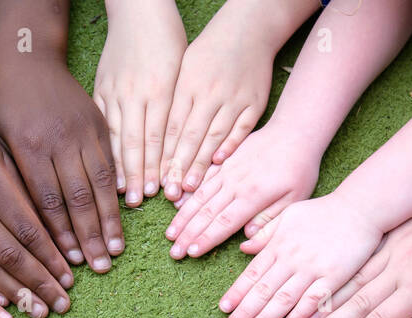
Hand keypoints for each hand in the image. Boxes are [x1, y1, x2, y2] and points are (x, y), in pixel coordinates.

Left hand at [0, 55, 122, 272]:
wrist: (25, 57)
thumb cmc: (1, 103)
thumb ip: (16, 180)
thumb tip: (33, 228)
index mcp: (28, 146)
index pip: (48, 201)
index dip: (62, 235)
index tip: (70, 262)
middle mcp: (59, 140)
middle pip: (79, 198)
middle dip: (90, 237)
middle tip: (100, 268)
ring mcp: (83, 131)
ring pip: (100, 184)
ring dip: (109, 221)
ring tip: (114, 251)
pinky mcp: (98, 124)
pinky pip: (111, 164)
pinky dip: (116, 193)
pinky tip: (121, 217)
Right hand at [0, 100, 73, 316]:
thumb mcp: (2, 155)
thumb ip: (25, 193)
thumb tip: (56, 235)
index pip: (30, 233)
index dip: (52, 260)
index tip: (70, 280)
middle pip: (12, 256)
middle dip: (39, 284)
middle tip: (62, 305)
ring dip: (15, 293)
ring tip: (38, 310)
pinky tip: (1, 303)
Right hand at [93, 0, 186, 206]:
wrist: (138, 9)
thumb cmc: (168, 40)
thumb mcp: (183, 71)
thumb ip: (181, 109)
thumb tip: (188, 148)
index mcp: (159, 89)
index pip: (157, 136)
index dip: (156, 166)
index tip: (156, 191)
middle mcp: (134, 93)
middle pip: (135, 142)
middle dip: (135, 175)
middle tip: (136, 203)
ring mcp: (113, 91)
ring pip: (116, 135)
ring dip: (118, 166)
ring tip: (118, 192)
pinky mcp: (100, 88)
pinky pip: (100, 123)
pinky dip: (102, 145)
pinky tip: (100, 165)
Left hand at [160, 8, 275, 199]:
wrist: (248, 31)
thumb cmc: (210, 52)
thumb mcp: (184, 70)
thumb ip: (173, 102)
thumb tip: (157, 137)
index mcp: (187, 86)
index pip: (172, 126)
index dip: (163, 154)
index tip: (156, 178)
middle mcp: (209, 93)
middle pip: (191, 135)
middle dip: (179, 166)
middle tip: (171, 192)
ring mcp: (233, 99)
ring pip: (214, 136)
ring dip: (201, 163)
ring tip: (191, 186)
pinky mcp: (254, 103)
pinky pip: (241, 129)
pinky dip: (230, 146)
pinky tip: (219, 162)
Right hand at [166, 123, 318, 258]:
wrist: (294, 131)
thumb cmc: (299, 168)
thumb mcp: (295, 198)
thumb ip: (270, 219)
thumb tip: (247, 239)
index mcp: (252, 196)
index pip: (224, 223)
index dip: (206, 239)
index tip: (190, 253)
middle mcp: (234, 184)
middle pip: (206, 213)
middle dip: (187, 234)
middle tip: (174, 252)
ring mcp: (227, 171)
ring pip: (199, 197)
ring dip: (183, 217)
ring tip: (169, 234)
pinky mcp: (224, 161)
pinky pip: (202, 179)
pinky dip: (188, 192)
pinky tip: (176, 203)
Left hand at [218, 190, 383, 317]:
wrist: (359, 208)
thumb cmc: (323, 212)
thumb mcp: (289, 215)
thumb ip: (266, 233)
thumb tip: (243, 248)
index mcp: (279, 244)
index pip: (252, 273)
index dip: (236, 292)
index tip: (223, 309)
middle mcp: (292, 258)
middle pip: (263, 289)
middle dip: (244, 311)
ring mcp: (313, 268)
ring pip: (284, 297)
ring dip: (265, 317)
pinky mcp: (334, 276)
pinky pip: (313, 299)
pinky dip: (299, 314)